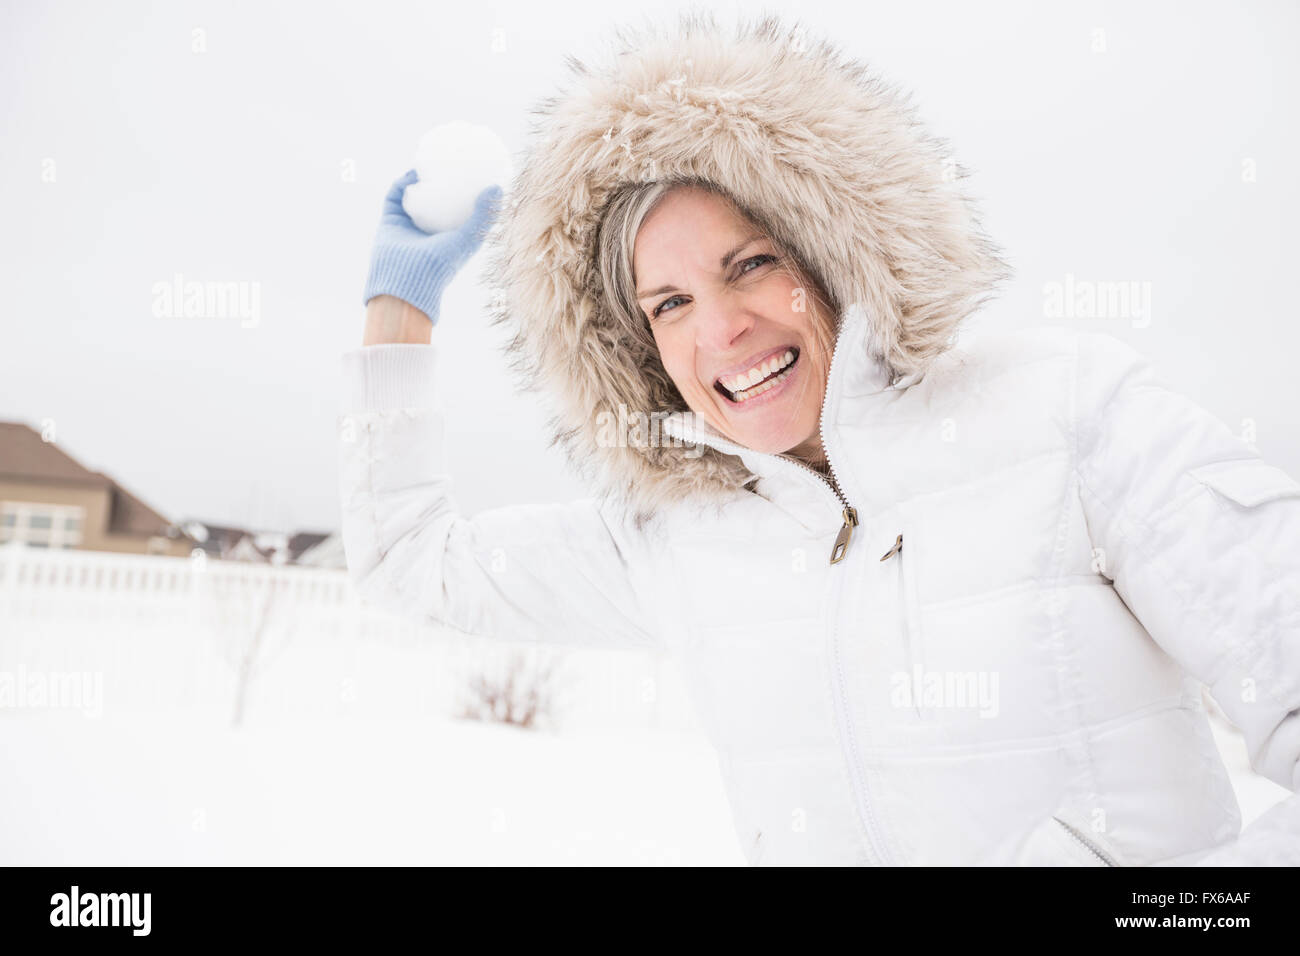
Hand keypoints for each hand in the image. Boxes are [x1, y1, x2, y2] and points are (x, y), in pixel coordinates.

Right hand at [361, 169, 502, 325]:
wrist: (406, 279)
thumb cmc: (441, 264)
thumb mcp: (468, 238)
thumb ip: (483, 215)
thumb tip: (498, 188)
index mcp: (448, 236)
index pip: (459, 211)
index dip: (467, 194)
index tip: (477, 174)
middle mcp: (428, 230)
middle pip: (436, 200)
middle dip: (442, 182)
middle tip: (453, 161)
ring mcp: (408, 224)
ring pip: (414, 196)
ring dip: (419, 178)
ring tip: (431, 159)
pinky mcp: (390, 220)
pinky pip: (395, 197)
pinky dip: (402, 183)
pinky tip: (414, 171)